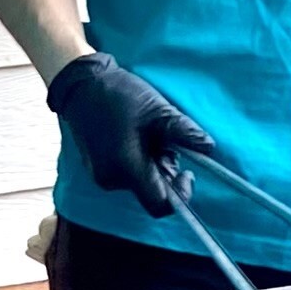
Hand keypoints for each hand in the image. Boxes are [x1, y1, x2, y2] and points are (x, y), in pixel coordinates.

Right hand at [45, 51, 216, 215]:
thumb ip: (183, 131)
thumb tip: (209, 148)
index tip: (189, 173)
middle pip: (152, 191)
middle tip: (165, 140)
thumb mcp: (157, 109)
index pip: (159, 204)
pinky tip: (133, 137)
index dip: (180, 195)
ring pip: (140, 182)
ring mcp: (101, 176)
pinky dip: (137, 162)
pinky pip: (126, 175)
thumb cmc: (118, 94)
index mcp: (126, 166)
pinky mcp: (97, 170)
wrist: (81, 84)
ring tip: (147, 133)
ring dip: (152, 164)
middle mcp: (111, 179)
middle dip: (166, 171)